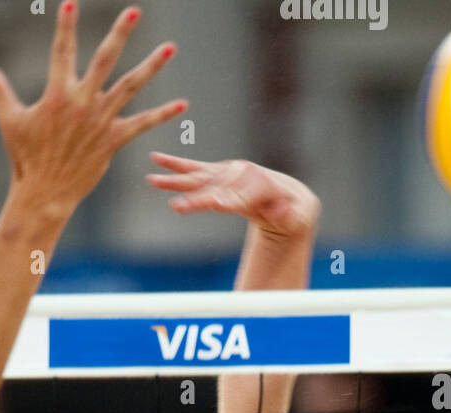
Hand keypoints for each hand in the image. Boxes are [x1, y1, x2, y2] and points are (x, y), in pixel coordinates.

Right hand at [0, 2, 184, 219]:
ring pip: (131, 86)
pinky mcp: (113, 141)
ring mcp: (101, 121)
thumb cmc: (25, 158)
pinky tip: (182, 104)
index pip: (62, 51)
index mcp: (57, 95)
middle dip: (120, 33)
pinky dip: (162, 114)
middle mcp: (82, 103)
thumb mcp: (9, 120)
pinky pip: (141, 125)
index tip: (72, 2)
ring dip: (152, 66)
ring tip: (169, 47)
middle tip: (135, 10)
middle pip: (105, 60)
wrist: (44, 194)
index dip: (66, 25)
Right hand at [147, 154, 319, 239]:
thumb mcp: (298, 215)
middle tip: (176, 206)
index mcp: (258, 185)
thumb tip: (282, 212)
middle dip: (195, 198)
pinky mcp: (218, 173)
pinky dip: (175, 165)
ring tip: (152, 179)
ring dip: (175, 180)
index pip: (237, 197)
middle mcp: (239, 175)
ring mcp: (227, 173)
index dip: (225, 202)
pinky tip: (156, 160)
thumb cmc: (294, 210)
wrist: (288, 195)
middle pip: (212, 188)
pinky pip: (193, 169)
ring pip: (197, 177)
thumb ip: (289, 215)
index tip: (212, 206)